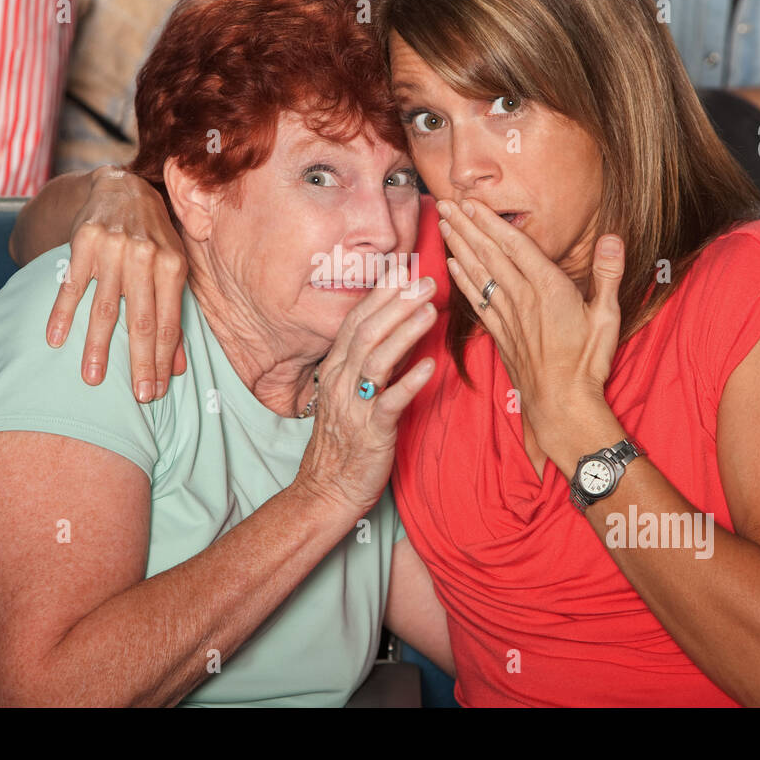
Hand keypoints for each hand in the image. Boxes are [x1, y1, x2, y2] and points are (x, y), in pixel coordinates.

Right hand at [46, 165, 188, 401]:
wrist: (121, 188)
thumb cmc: (153, 237)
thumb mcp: (173, 268)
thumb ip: (174, 315)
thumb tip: (178, 366)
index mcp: (172, 265)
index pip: (166, 322)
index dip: (161, 359)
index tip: (156, 391)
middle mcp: (145, 257)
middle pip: (140, 320)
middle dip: (139, 362)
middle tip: (138, 397)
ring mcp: (113, 249)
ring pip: (104, 307)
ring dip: (97, 347)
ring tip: (93, 378)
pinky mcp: (83, 243)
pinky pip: (71, 285)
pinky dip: (62, 314)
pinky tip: (55, 339)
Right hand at [296, 275, 437, 514]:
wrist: (327, 490)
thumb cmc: (345, 440)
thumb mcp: (351, 393)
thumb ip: (370, 362)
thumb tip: (399, 330)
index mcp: (336, 368)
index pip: (356, 320)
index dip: (380, 293)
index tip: (404, 269)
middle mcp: (341, 381)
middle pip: (366, 331)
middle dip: (397, 303)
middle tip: (426, 281)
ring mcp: (354, 406)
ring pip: (377, 359)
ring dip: (404, 332)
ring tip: (430, 310)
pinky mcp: (371, 432)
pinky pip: (390, 403)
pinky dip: (410, 382)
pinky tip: (432, 366)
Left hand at [436, 198, 622, 451]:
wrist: (561, 404)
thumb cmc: (588, 362)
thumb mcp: (608, 317)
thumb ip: (608, 275)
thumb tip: (612, 238)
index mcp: (548, 288)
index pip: (514, 246)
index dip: (491, 222)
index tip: (472, 202)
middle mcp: (522, 298)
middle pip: (489, 254)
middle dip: (466, 226)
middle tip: (445, 203)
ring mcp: (507, 316)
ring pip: (477, 273)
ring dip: (458, 246)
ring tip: (443, 224)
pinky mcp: (499, 333)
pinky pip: (476, 300)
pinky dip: (461, 280)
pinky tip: (450, 266)